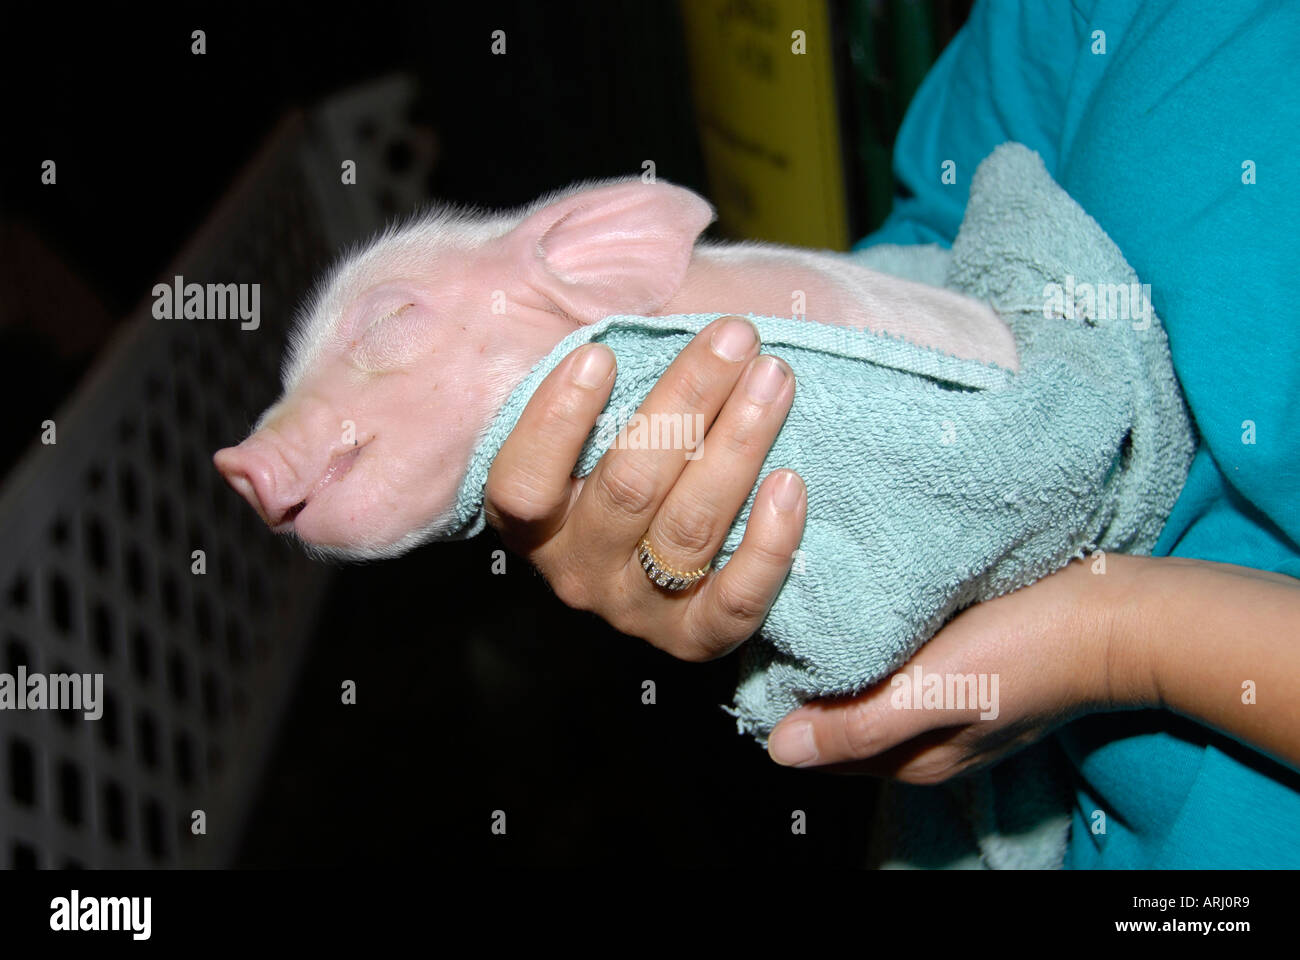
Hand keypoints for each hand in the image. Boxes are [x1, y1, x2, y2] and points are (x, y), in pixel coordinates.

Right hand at [484, 315, 807, 660]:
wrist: (658, 563)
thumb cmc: (623, 457)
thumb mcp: (591, 416)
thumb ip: (589, 362)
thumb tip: (610, 273)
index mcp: (532, 522)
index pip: (523, 484)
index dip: (557, 422)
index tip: (602, 353)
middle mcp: (575, 572)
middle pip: (628, 487)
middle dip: (686, 401)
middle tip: (735, 336)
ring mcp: (636, 610)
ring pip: (687, 530)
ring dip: (737, 446)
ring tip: (774, 378)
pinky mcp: (695, 638)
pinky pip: (735, 602)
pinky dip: (768, 543)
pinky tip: (790, 482)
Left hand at [766, 555, 1156, 780]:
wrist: (1117, 614)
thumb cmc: (1027, 650)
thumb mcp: (934, 691)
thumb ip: (858, 726)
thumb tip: (779, 752)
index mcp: (912, 760)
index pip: (819, 750)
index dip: (783, 709)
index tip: (759, 657)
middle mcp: (926, 743)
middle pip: (841, 722)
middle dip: (806, 685)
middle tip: (776, 623)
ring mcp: (949, 710)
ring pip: (868, 692)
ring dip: (839, 661)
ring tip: (809, 612)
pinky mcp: (968, 673)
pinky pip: (900, 667)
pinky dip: (875, 646)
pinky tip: (864, 610)